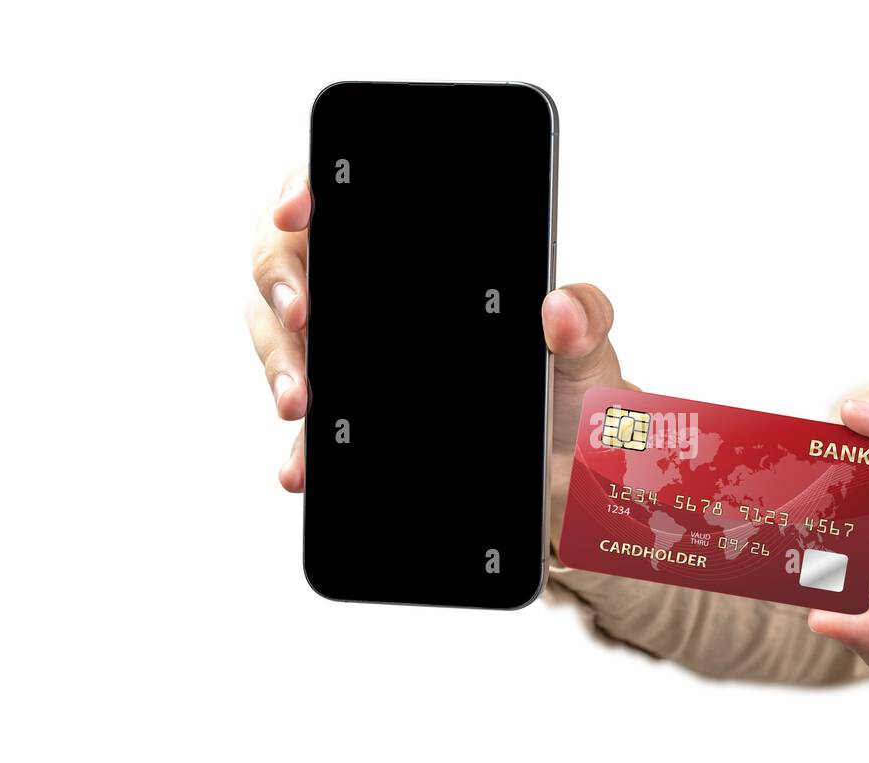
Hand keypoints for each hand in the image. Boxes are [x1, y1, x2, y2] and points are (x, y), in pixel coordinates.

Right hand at [246, 166, 629, 541]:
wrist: (569, 465)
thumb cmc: (567, 381)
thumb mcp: (587, 341)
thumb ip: (584, 315)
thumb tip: (558, 309)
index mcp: (419, 254)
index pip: (343, 195)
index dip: (307, 189)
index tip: (300, 211)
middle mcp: (372, 295)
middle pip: (290, 263)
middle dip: (282, 284)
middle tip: (302, 316)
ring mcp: (353, 355)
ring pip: (281, 339)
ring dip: (281, 366)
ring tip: (301, 402)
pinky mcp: (350, 419)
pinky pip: (307, 428)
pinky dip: (299, 448)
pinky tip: (301, 467)